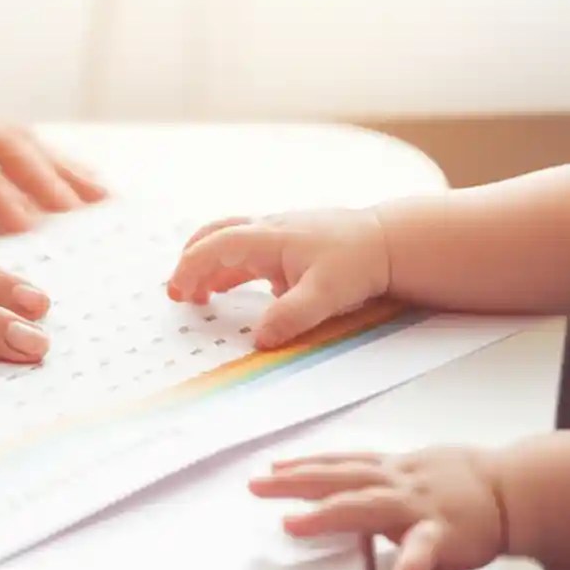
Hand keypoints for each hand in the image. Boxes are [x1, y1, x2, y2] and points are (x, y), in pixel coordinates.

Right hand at [166, 209, 390, 348]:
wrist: (391, 241)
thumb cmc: (359, 262)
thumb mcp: (327, 295)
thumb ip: (291, 316)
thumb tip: (259, 340)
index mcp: (268, 236)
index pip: (214, 246)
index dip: (190, 268)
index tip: (178, 293)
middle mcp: (267, 229)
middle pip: (213, 234)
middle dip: (190, 261)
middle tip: (179, 293)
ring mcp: (276, 233)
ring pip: (228, 241)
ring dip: (208, 266)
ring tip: (200, 297)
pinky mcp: (287, 242)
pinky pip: (246, 251)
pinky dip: (229, 268)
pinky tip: (232, 289)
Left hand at [250, 447, 505, 569]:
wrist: (507, 489)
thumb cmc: (452, 480)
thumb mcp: (404, 468)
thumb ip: (365, 473)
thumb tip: (319, 473)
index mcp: (385, 469)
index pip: (336, 463)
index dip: (300, 464)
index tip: (267, 468)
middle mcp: (394, 483)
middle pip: (336, 477)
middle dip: (294, 480)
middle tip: (256, 486)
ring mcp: (415, 508)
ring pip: (366, 506)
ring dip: (327, 514)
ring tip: (293, 525)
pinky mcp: (442, 535)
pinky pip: (420, 554)